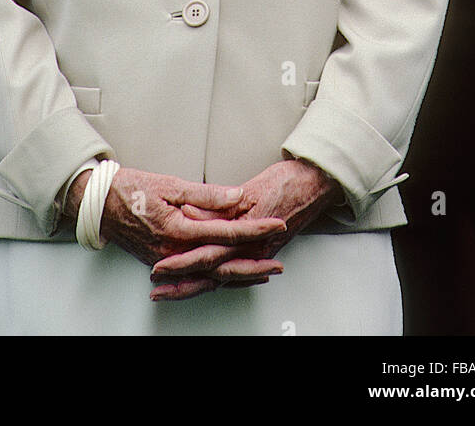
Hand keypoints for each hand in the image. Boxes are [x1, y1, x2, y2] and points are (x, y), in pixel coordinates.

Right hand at [66, 166, 285, 300]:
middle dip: (254, 262)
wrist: (99, 205)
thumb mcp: (171, 184)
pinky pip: (194, 277)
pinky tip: (230, 277)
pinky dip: (216, 278)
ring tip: (264, 273)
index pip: (226, 232)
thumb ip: (207, 194)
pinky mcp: (162, 264)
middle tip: (279, 262)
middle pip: (222, 263)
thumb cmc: (131, 190)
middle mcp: (174, 253)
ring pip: (210, 275)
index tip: (275, 223)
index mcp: (178, 230)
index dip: (254, 228)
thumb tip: (236, 195)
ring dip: (239, 275)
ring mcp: (167, 262)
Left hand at [152, 158, 339, 289]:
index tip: (160, 266)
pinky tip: (209, 284)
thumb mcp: (248, 190)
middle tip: (158, 286)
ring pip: (222, 278)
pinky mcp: (263, 252)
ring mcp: (258, 254)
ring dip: (197, 285)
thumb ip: (217, 204)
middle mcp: (252, 250)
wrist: (316, 185)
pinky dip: (220, 282)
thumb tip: (190, 212)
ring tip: (173, 290)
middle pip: (210, 272)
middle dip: (183, 282)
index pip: (206, 253)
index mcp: (246, 234)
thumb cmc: (286, 183)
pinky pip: (237, 274)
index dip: (181, 262)